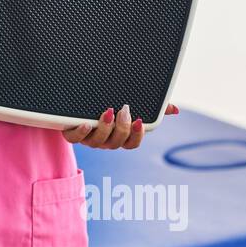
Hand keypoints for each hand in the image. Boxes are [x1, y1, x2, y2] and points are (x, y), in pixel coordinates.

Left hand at [62, 103, 178, 149]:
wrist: (78, 103)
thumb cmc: (110, 105)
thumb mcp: (133, 104)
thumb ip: (154, 108)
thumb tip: (174, 110)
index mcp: (120, 136)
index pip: (132, 143)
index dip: (136, 136)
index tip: (139, 122)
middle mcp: (105, 140)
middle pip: (116, 143)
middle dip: (121, 128)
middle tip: (123, 111)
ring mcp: (88, 138)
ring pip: (98, 142)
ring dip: (104, 128)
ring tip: (107, 112)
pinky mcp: (72, 133)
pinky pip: (75, 139)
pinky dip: (80, 132)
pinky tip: (85, 124)